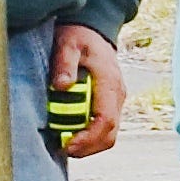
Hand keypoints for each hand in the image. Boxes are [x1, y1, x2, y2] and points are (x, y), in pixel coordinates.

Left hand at [46, 21, 128, 158]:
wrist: (92, 31)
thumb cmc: (78, 37)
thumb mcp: (68, 45)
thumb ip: (64, 63)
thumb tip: (62, 86)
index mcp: (109, 82)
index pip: (105, 120)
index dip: (88, 137)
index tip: (68, 144)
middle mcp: (118, 95)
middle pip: (110, 134)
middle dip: (87, 147)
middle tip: (63, 149)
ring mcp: (116, 101)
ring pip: (109, 135)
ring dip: (88, 145)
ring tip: (65, 144)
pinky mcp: (110, 104)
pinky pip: (105, 128)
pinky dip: (89, 137)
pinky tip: (71, 135)